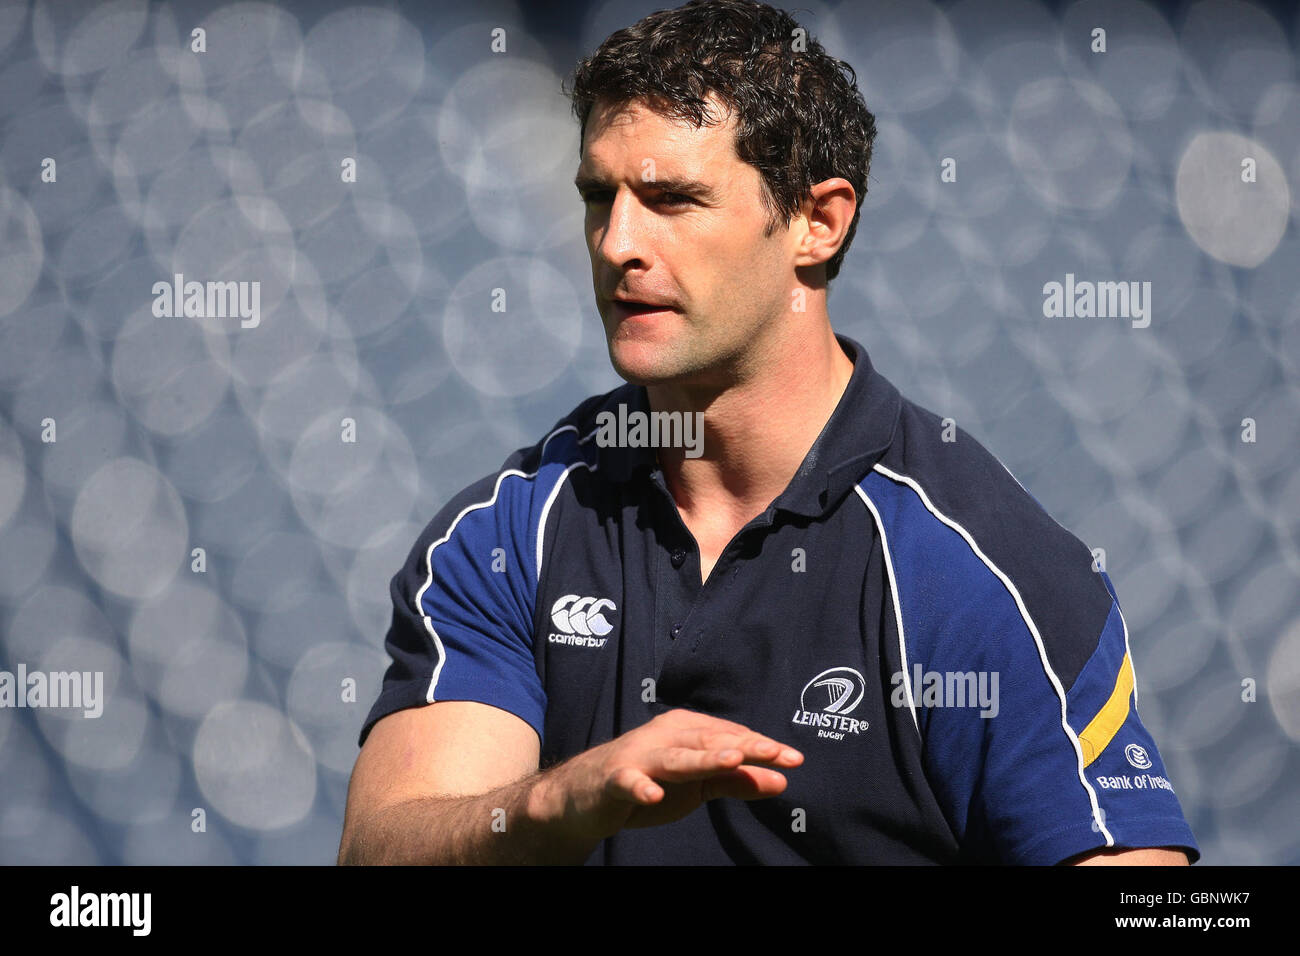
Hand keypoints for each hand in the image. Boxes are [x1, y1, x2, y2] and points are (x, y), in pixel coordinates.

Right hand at [537, 708, 803, 841]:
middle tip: (778, 754)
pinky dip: (639, 787)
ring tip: (730, 759)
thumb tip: (782, 780)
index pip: (730, 737)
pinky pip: (628, 782)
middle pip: (709, 741)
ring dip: (702, 757)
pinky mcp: (614, 779)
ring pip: (675, 757)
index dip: (762, 746)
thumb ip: (737, 781)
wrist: (584, 796)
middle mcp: (664, 736)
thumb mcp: (697, 785)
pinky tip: (652, 795)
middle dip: (745, 747)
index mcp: (686, 731)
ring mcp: (638, 757)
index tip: (794, 758)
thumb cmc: (648, 783)